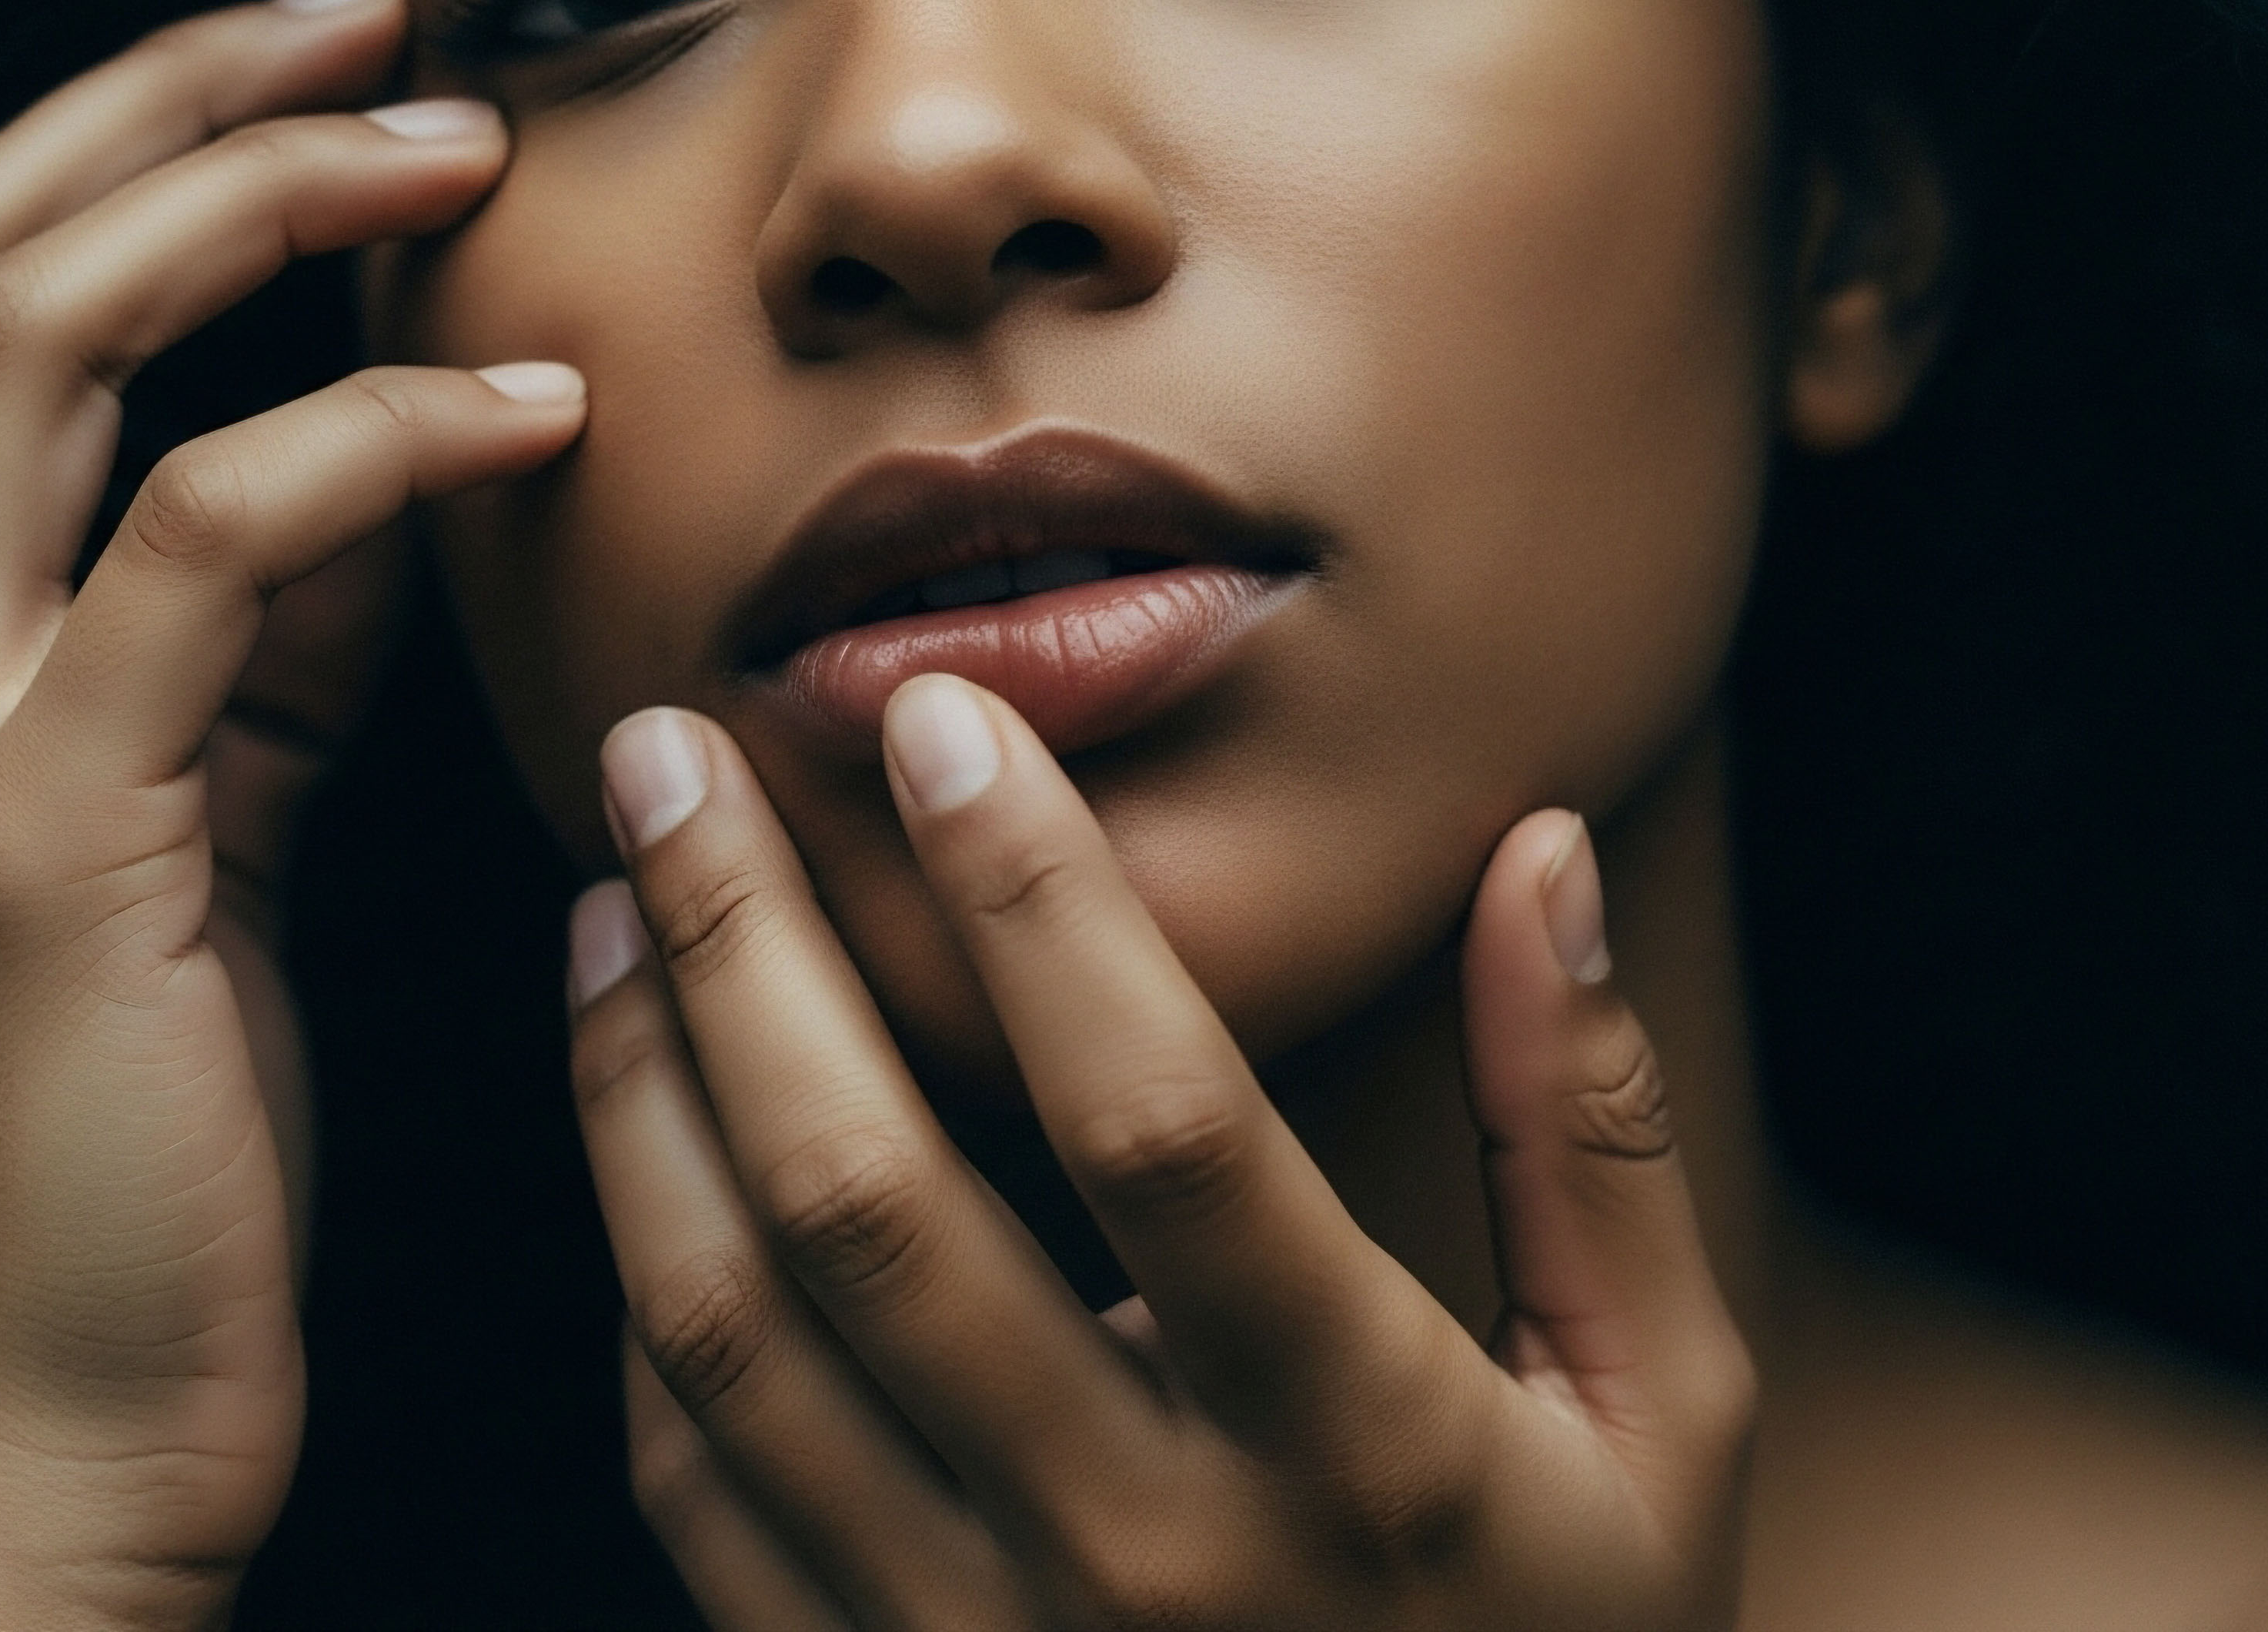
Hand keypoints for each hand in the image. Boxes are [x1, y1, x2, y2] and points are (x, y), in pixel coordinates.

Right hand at [0, 0, 584, 1630]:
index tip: (311, 81)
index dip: (121, 154)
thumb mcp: (184, 862)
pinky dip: (374, 440)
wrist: (45, 1453)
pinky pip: (201, 542)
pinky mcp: (31, 840)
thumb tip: (377, 471)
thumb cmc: (138, 1179)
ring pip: (37, 341)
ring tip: (456, 145)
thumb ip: (244, 660)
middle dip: (165, 98)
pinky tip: (532, 413)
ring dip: (258, 199)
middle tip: (374, 22)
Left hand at [567, 674, 1754, 1630]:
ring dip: (638, 1090)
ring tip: (611, 906)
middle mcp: (1141, 1552)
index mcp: (1356, 1450)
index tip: (943, 720)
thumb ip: (1586, 1138)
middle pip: (873, 1203)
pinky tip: (638, 1137)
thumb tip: (1538, 851)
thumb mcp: (1656, 1420)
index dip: (1037, 905)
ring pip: (734, 1328)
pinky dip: (644, 1288)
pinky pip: (696, 1478)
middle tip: (664, 751)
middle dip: (745, 945)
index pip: (1159, 1123)